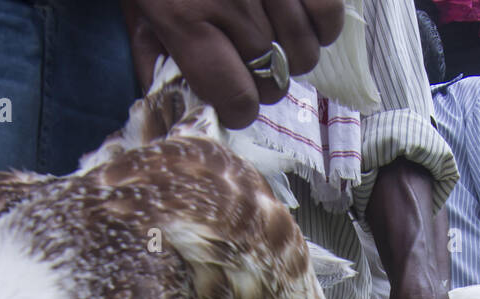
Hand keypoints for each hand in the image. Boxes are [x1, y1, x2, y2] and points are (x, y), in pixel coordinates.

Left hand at [123, 0, 344, 127]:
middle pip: (272, 80)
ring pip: (305, 54)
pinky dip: (322, 24)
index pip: (237, 98)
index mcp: (184, 16)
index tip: (234, 98)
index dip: (238, 107)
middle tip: (251, 62)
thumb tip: (165, 98)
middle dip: (263, 79)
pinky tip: (301, 16)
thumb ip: (150, 47)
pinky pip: (329, 15)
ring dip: (294, 54)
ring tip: (275, 36)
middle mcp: (232, 2)